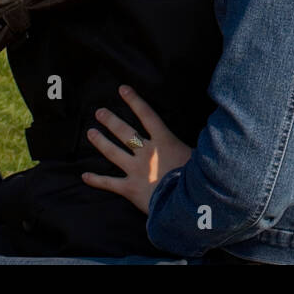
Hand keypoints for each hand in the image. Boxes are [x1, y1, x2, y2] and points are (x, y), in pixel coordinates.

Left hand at [81, 86, 192, 214]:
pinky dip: (96, 180)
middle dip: (111, 121)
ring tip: (90, 133)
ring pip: (113, 153)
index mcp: (164, 141)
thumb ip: (194, 143)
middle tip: (99, 112)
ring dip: (100, 142)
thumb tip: (208, 129)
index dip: (134, 101)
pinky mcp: (129, 188)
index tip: (122, 89)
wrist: (187, 204)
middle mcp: (147, 153)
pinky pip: (109, 183)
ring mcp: (136, 170)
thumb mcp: (198, 154)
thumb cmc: (197, 178)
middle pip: (125, 133)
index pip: (147, 115)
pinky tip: (84, 176)